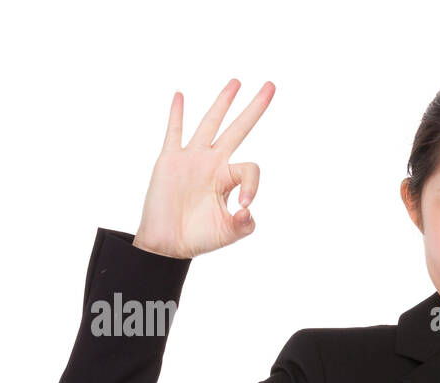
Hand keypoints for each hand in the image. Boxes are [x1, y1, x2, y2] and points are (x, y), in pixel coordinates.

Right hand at [132, 79, 275, 259]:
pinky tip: (180, 96)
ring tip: (237, 83)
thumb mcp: (229, 233)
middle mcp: (213, 164)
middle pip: (238, 129)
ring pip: (210, 123)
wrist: (168, 243)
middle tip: (271, 86)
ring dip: (223, 102)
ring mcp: (192, 159)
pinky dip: (176, 115)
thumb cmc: (199, 238)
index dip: (253, 186)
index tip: (243, 207)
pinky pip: (174, 133)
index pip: (251, 169)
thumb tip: (247, 210)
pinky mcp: (170, 161)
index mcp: (229, 179)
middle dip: (254, 109)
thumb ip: (245, 224)